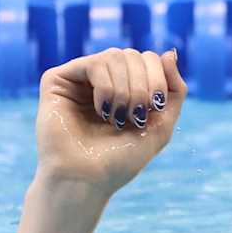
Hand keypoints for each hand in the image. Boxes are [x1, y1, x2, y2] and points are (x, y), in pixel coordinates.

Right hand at [35, 48, 186, 195]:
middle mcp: (102, 79)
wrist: (87, 179)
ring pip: (116, 56)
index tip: (154, 109)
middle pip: (134, 55)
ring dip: (126, 90)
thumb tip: (170, 52)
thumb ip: (174, 90)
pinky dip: (107, 88)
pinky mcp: (57, 80)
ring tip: (117, 118)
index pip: (149, 59)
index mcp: (124, 87)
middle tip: (135, 116)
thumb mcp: (162, 125)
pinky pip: (94, 63)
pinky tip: (101, 110)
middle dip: (143, 86)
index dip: (159, 79)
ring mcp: (79, 78)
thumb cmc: (120, 159)